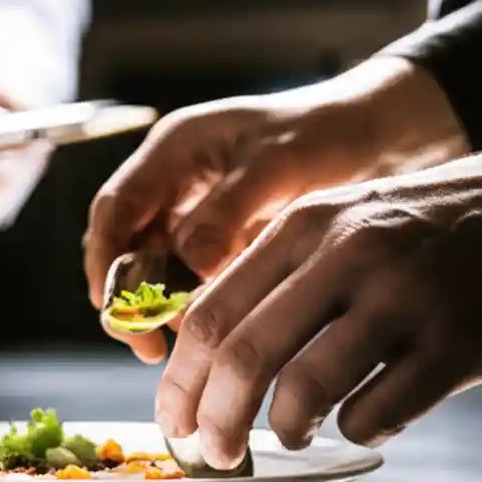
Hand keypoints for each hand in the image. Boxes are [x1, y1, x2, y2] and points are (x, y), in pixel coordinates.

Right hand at [83, 58, 465, 362]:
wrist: (376, 132)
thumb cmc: (326, 131)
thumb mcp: (279, 163)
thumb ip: (229, 210)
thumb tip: (189, 265)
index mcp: (175, 149)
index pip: (114, 209)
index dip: (105, 261)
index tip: (116, 309)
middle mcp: (175, 182)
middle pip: (125, 246)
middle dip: (128, 299)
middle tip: (149, 347)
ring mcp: (197, 212)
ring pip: (155, 269)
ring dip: (159, 310)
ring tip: (182, 350)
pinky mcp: (223, 238)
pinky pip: (191, 279)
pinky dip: (196, 308)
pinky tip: (215, 338)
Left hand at [158, 139, 481, 465]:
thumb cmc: (441, 224)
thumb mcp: (349, 219)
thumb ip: (287, 275)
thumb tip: (216, 358)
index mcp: (306, 226)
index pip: (210, 315)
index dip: (180, 382)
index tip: (175, 422)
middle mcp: (346, 255)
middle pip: (242, 356)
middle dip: (212, 421)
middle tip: (212, 453)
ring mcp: (404, 297)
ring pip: (303, 389)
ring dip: (282, 432)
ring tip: (289, 438)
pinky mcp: (457, 341)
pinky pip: (378, 410)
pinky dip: (354, 430)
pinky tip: (359, 421)